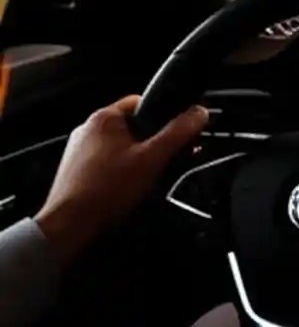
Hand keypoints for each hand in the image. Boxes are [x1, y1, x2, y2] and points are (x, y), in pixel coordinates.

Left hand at [35, 95, 207, 265]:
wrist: (70, 225)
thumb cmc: (107, 190)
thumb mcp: (152, 159)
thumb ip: (179, 133)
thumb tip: (199, 113)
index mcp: (104, 117)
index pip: (143, 102)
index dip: (166, 115)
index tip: (181, 132)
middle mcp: (88, 130)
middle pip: (134, 127)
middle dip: (156, 143)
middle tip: (171, 159)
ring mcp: (79, 151)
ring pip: (122, 147)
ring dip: (141, 159)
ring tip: (152, 177)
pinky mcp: (77, 171)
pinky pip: (108, 164)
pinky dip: (123, 172)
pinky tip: (131, 188)